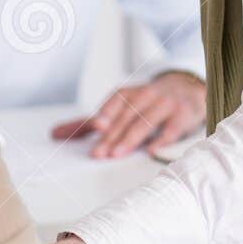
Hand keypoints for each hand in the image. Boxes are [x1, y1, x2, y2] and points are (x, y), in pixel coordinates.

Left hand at [50, 72, 205, 157]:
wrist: (187, 89)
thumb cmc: (146, 103)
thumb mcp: (117, 108)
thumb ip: (88, 123)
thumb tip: (54, 134)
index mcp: (128, 93)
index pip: (115, 102)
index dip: (105, 112)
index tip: (96, 125)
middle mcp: (146, 95)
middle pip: (127, 115)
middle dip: (112, 134)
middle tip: (98, 153)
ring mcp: (166, 104)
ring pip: (146, 121)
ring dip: (130, 138)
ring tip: (116, 154)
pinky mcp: (183, 115)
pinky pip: (172, 128)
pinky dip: (162, 139)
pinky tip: (151, 151)